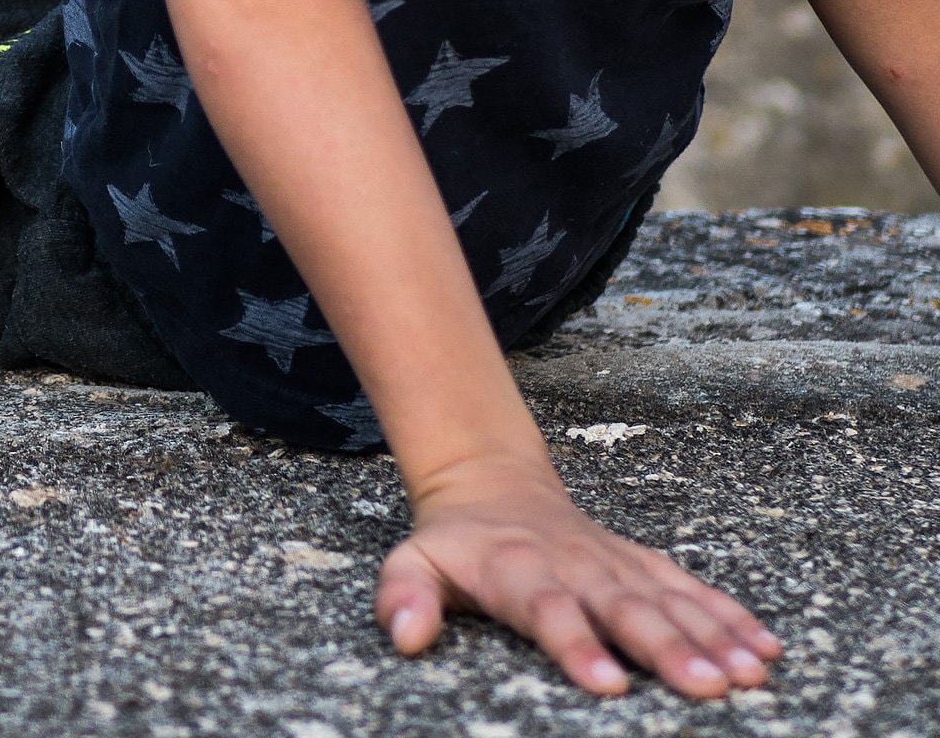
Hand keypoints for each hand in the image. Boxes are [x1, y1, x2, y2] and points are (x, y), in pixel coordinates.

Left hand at [377, 452, 782, 697]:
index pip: (548, 610)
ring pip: (666, 599)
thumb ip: (403, 596)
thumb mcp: (412, 561)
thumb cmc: (454, 542)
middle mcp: (573, 565)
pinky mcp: (640, 562)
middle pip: (622, 608)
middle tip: (706, 688)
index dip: (577, 644)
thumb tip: (404, 637)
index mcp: (517, 571)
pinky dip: (728, 615)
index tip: (608, 683)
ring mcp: (613, 562)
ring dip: (711, 636)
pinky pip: (689, 587)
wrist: (490, 482)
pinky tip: (766, 647)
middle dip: (665, 648)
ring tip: (751, 674)